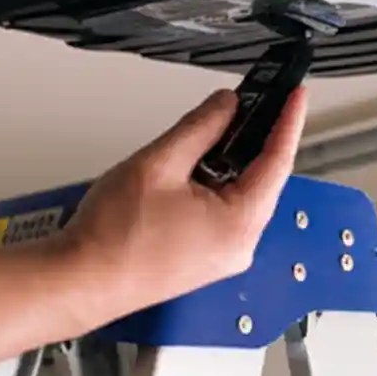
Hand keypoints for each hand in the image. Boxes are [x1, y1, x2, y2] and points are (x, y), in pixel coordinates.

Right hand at [60, 86, 307, 325]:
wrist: (81, 280)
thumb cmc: (113, 238)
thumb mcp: (159, 163)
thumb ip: (200, 128)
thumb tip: (226, 105)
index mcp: (239, 225)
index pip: (277, 161)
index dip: (287, 122)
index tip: (295, 95)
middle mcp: (239, 247)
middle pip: (260, 179)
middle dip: (253, 139)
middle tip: (251, 101)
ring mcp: (222, 257)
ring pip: (239, 196)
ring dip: (228, 163)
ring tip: (210, 131)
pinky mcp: (204, 260)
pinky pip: (222, 214)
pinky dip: (213, 186)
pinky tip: (194, 168)